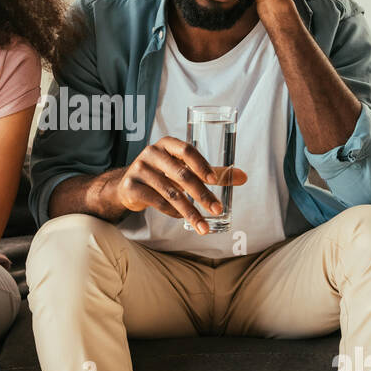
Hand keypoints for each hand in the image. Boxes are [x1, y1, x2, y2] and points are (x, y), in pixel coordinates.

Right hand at [114, 136, 246, 233]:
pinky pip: (157, 201)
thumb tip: (244, 177)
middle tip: (217, 209)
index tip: (215, 181)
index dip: (201, 164)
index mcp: (167, 145)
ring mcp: (139, 169)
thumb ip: (213, 173)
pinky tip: (181, 218)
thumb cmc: (162, 174)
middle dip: (201, 194)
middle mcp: (152, 153)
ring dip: (189, 212)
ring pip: (170, 192)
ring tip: (203, 226)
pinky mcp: (131, 186)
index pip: (186, 150)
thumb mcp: (184, 169)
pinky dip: (172, 212)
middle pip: (181, 174)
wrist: (127, 185)